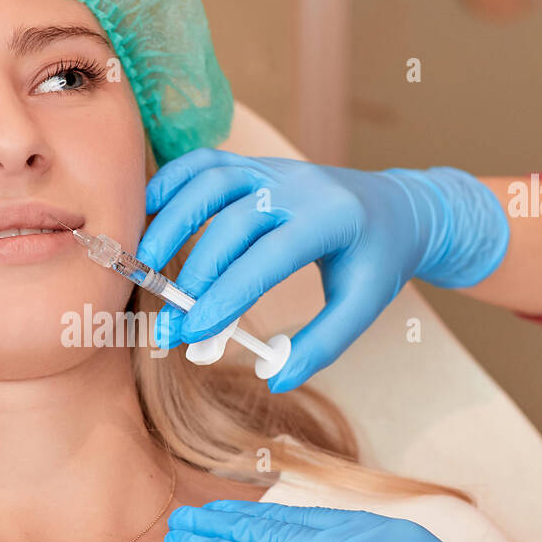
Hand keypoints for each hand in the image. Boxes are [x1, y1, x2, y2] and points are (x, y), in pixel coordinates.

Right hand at [136, 151, 509, 390]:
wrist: (394, 206)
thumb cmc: (376, 259)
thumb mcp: (363, 305)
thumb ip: (322, 343)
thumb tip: (276, 379)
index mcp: (333, 219)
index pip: (268, 258)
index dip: (226, 296)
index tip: (195, 333)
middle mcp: (300, 185)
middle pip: (232, 224)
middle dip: (194, 277)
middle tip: (170, 324)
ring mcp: (273, 167)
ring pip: (211, 182)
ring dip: (171, 223)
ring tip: (146, 267)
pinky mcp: (254, 163)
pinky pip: (204, 163)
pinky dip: (171, 182)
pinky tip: (148, 214)